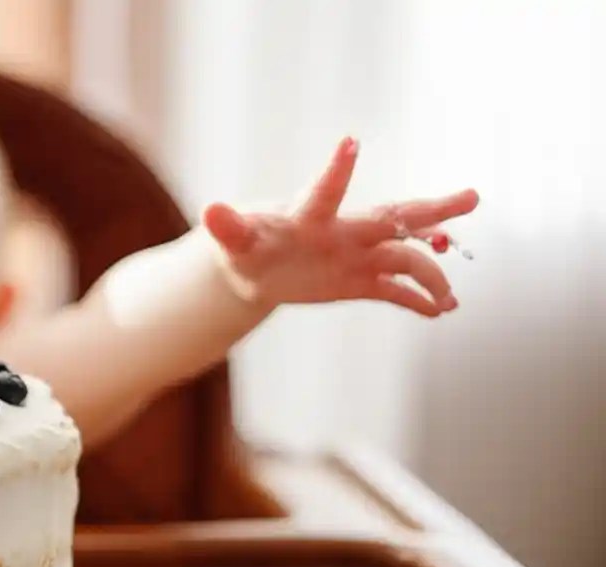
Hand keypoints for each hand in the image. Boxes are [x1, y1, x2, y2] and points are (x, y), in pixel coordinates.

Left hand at [204, 137, 479, 316]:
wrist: (256, 266)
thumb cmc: (244, 245)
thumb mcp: (233, 241)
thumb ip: (228, 227)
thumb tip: (209, 211)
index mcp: (310, 215)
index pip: (326, 191)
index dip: (336, 170)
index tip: (350, 141)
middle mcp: (343, 230)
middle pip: (392, 217)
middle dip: (430, 212)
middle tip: (471, 197)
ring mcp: (356, 255)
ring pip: (402, 259)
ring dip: (428, 274)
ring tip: (449, 298)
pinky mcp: (359, 280)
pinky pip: (394, 291)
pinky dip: (416, 300)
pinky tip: (440, 311)